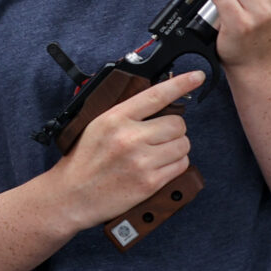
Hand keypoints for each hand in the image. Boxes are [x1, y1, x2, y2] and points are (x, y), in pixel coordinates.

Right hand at [53, 69, 203, 231]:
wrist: (74, 194)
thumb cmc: (85, 159)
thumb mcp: (97, 126)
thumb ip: (125, 113)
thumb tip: (157, 102)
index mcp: (115, 118)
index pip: (155, 96)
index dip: (180, 84)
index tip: (196, 76)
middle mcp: (130, 138)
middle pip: (177, 124)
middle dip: (173, 129)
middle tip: (159, 135)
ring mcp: (141, 161)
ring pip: (183, 145)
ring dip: (176, 147)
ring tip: (157, 152)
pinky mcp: (150, 182)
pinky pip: (181, 165)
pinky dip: (175, 164)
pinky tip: (158, 166)